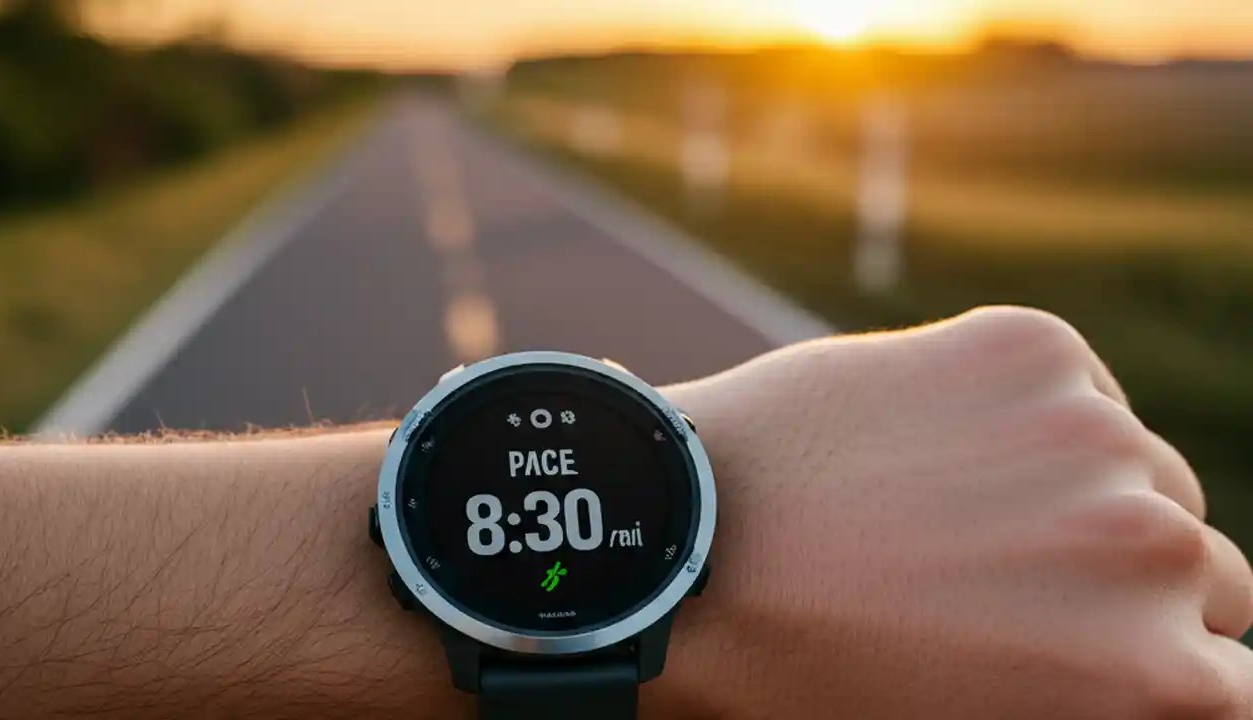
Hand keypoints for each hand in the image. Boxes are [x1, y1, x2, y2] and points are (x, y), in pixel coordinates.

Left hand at [659, 306, 1252, 718]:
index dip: (1172, 671)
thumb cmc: (803, 674)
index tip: (1116, 656)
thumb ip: (1082, 701)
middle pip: (1208, 575)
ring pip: (1148, 477)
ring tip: (967, 514)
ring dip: (1090, 497)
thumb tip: (1137, 664)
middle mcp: (1154, 553)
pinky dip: (1035, 420)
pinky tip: (940, 446)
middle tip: (1029, 590)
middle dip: (1137, 590)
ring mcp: (1096, 437)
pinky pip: (1080, 393)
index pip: (1234, 687)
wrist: (681, 549)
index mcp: (1150, 686)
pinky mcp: (1034, 350)